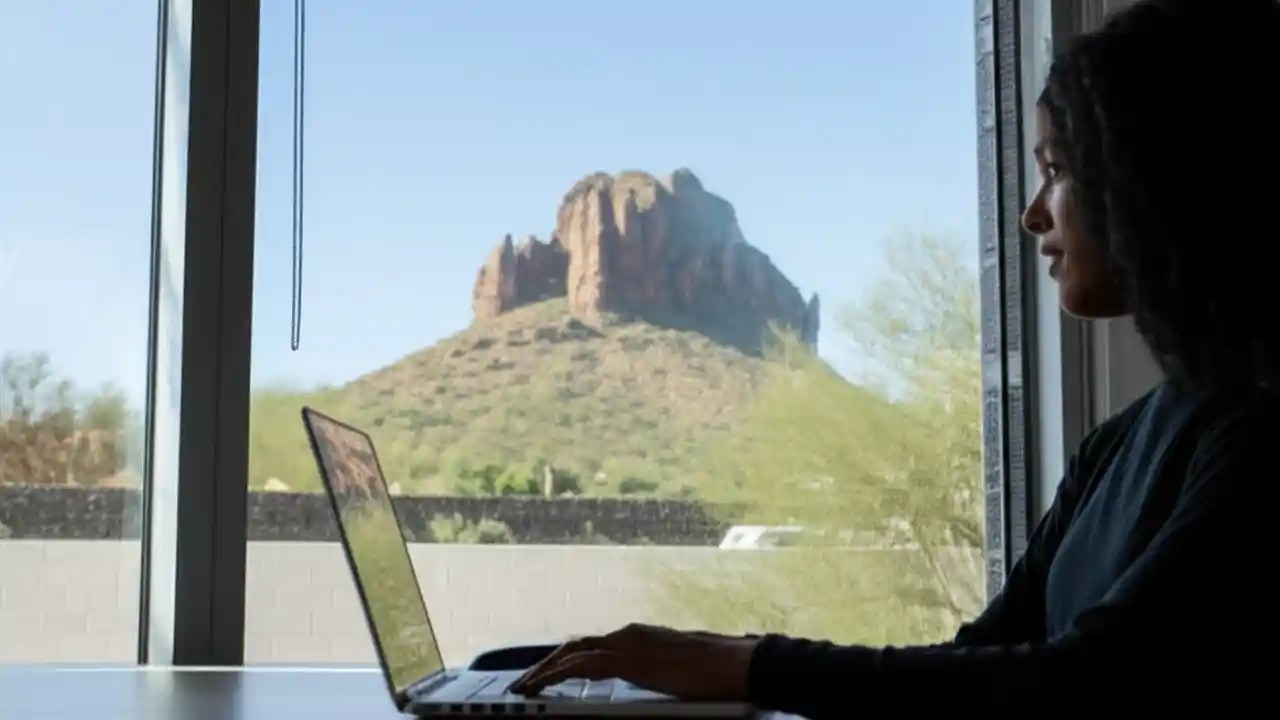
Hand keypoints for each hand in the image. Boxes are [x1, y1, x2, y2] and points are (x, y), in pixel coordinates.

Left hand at [510, 624, 757, 700]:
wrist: (733, 662)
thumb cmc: (714, 670)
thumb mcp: (675, 670)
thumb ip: (653, 671)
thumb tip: (647, 680)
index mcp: (638, 636)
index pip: (591, 645)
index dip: (565, 659)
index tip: (546, 674)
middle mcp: (628, 634)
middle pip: (574, 646)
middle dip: (547, 663)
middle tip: (524, 682)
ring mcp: (627, 644)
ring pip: (572, 653)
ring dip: (544, 669)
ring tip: (524, 687)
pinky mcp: (629, 660)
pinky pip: (582, 665)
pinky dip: (557, 674)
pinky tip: (543, 684)